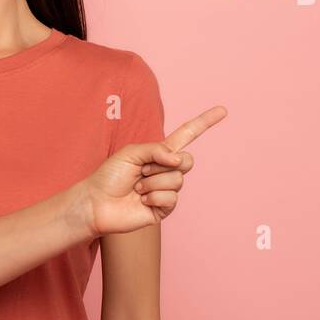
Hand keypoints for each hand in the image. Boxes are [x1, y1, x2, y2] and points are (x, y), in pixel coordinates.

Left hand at [83, 105, 226, 236]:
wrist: (96, 203)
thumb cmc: (109, 176)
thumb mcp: (131, 152)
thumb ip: (157, 149)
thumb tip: (179, 160)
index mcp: (159, 153)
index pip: (187, 136)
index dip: (204, 123)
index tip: (223, 110)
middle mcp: (166, 171)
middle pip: (187, 161)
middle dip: (165, 164)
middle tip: (142, 171)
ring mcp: (167, 190)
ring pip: (177, 180)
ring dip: (152, 182)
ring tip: (136, 187)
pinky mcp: (164, 209)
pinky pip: (171, 198)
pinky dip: (153, 197)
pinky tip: (141, 200)